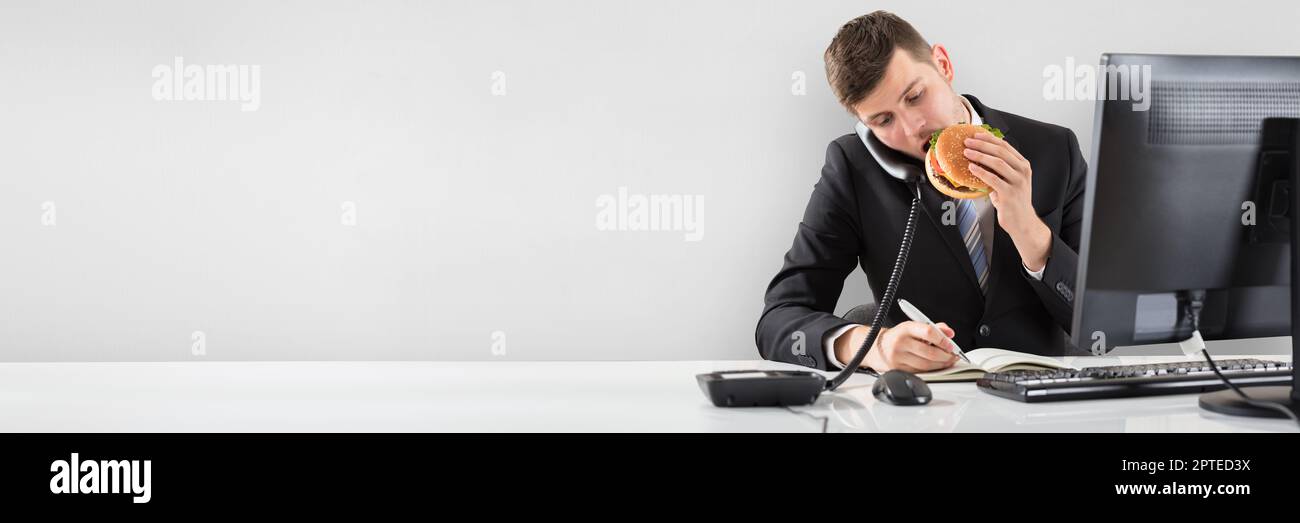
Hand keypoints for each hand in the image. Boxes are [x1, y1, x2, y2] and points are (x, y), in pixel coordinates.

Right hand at [835, 321, 959, 372]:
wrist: (875, 347)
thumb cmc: (898, 337)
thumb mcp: (913, 327)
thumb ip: (933, 328)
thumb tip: (950, 333)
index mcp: (905, 328)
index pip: (928, 332)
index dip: (943, 340)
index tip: (951, 345)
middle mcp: (900, 342)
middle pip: (929, 352)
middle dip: (946, 356)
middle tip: (954, 356)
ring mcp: (897, 357)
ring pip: (926, 365)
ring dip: (940, 365)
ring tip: (947, 361)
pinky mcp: (896, 369)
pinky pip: (919, 372)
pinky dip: (931, 370)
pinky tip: (936, 366)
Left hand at [962, 132, 1050, 271]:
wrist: (1022, 221)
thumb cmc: (1012, 200)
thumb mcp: (1008, 180)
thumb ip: (998, 169)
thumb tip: (978, 157)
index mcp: (1023, 165)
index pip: (1006, 146)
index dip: (990, 138)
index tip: (976, 134)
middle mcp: (1023, 171)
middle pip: (1001, 151)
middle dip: (982, 144)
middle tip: (967, 141)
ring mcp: (1018, 182)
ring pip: (998, 163)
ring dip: (980, 155)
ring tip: (966, 152)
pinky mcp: (1010, 193)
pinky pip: (993, 179)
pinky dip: (981, 172)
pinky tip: (971, 168)